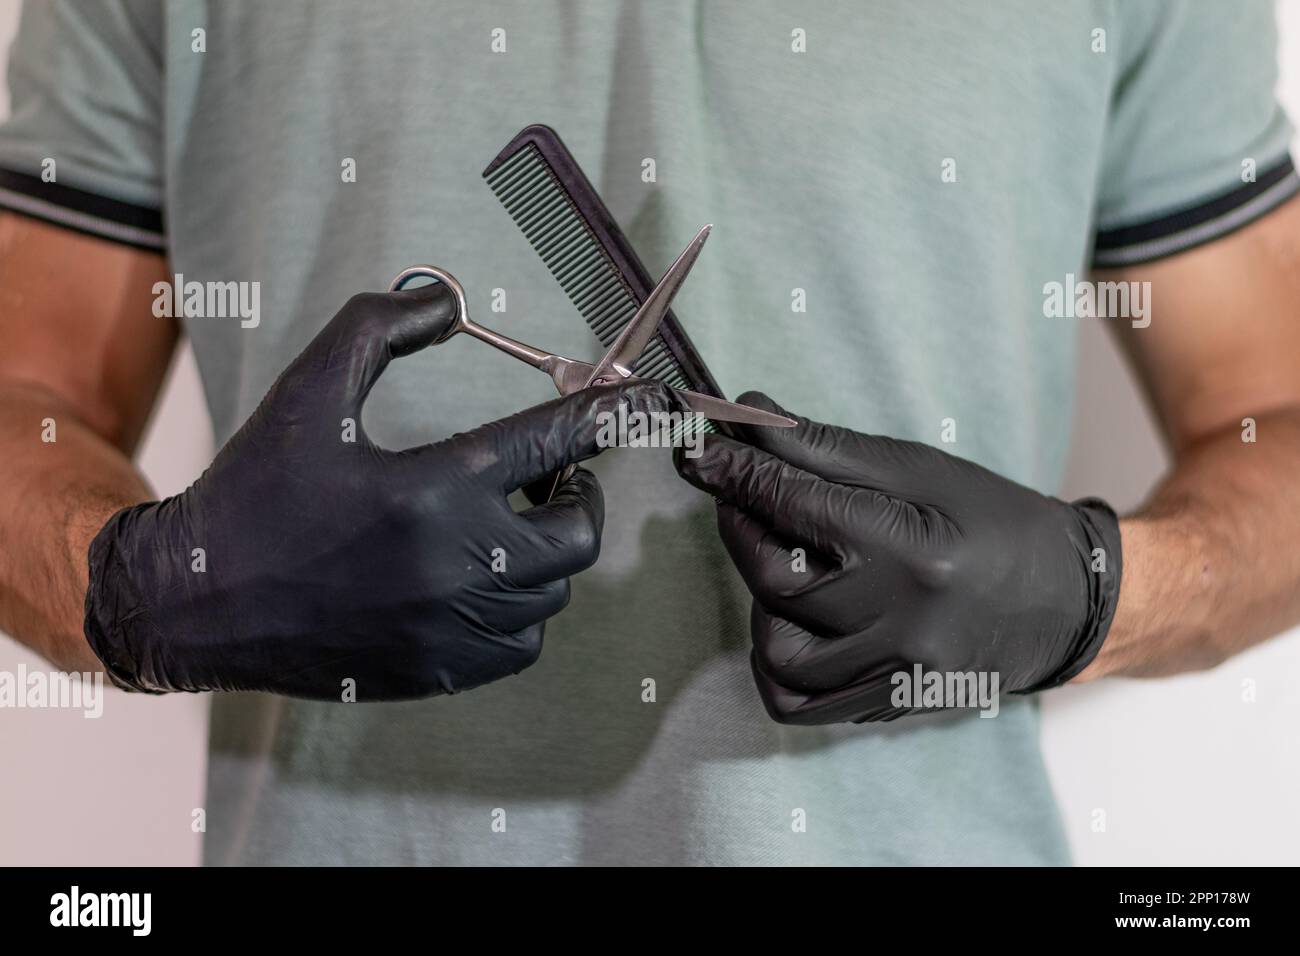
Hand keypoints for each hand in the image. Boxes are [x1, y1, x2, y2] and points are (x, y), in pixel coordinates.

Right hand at [84, 284, 676, 699]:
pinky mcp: (440, 669)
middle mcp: (458, 563)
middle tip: (550, 479)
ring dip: (548, 550)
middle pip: (580, 532)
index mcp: (434, 488)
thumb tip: (443, 299)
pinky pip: (524, 644)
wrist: (198, 603)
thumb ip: (377, 329)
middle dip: (579, 496)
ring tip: (507, 524)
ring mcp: (453, 625)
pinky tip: (485, 580)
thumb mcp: (309, 391)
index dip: (613, 413)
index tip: (651, 401)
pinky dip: (523, 609)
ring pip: (555, 591)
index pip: (556, 441)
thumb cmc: (256, 491)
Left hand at [676, 392, 1122, 722]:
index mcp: (918, 552)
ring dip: (762, 599)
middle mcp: (906, 623)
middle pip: (775, 579)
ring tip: (790, 561)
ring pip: (777, 649)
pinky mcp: (890, 705)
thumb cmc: (995, 523)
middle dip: (741, 527)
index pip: (795, 507)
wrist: (1068, 602)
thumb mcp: (920, 469)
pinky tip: (794, 619)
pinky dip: (776, 660)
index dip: (736, 473)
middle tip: (742, 494)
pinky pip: (798, 701)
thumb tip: (746, 415)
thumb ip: (826, 449)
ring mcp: (898, 675)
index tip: (696, 451)